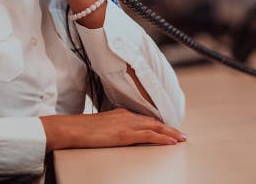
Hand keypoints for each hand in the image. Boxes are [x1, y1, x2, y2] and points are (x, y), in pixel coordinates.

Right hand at [39, 108, 186, 150]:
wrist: (73, 128)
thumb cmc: (83, 129)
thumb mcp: (103, 126)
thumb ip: (114, 127)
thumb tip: (120, 133)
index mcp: (122, 114)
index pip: (145, 119)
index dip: (159, 124)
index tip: (169, 128)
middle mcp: (128, 116)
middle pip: (154, 121)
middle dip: (169, 128)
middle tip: (181, 134)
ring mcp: (128, 124)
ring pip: (156, 127)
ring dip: (170, 133)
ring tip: (181, 138)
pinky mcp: (126, 134)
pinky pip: (149, 136)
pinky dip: (162, 138)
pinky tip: (171, 142)